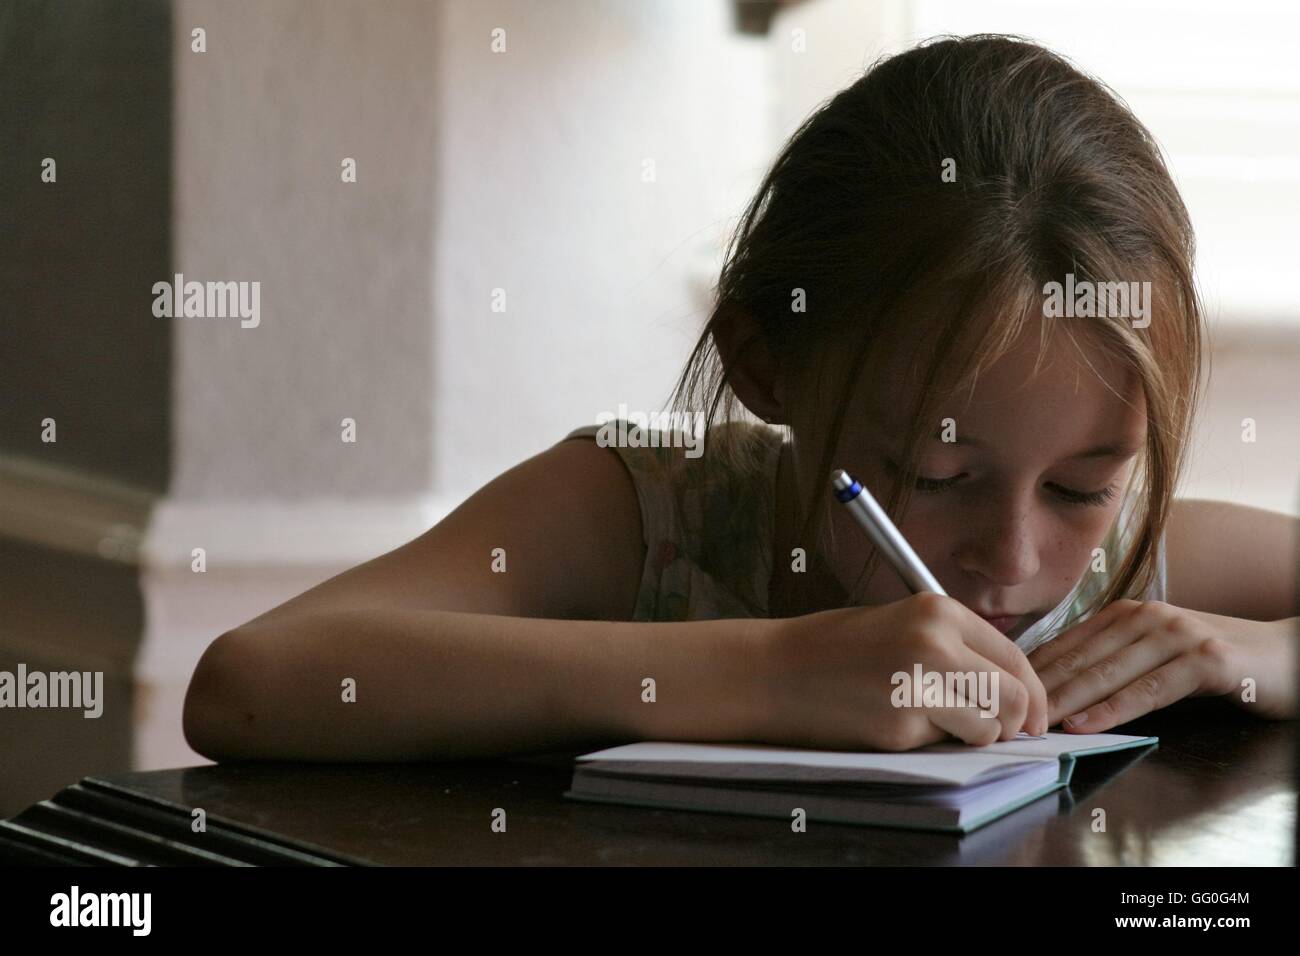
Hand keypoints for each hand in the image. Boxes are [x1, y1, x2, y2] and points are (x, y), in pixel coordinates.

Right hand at [759, 592, 1048, 750]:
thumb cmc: (836, 649)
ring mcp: (919, 686)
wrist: (776, 671)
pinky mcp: (899, 726)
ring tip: (934, 722)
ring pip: (988, 728)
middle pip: (1015, 697)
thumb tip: (1012, 691)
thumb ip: (956, 649)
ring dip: (972, 735)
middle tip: (1001, 732)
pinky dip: (927, 742)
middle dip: (1015, 723)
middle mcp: (936, 643)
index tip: (1034, 717)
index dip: (1033, 694)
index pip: (1015, 658)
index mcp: (938, 611)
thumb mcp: (902, 624)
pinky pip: (940, 744)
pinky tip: (892, 721)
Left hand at [1028, 599, 1297, 731]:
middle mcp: (1144, 616)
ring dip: (1066, 700)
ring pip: (1107, 672)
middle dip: (1037, 689)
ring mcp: (1175, 634)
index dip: (1028, 673)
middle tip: (1003, 715)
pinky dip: (1114, 708)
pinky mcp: (1205, 659)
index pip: (1063, 645)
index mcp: (1124, 613)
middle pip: (1078, 658)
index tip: (996, 697)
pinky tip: (1086, 724)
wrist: (1287, 656)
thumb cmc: (1213, 661)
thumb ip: (1110, 661)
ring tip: (1032, 723)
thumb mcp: (1153, 655)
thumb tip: (1052, 684)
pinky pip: (1149, 688)